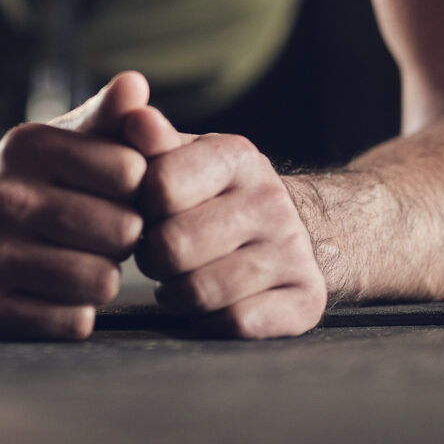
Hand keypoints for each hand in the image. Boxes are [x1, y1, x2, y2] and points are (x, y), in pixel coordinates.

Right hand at [0, 72, 150, 338]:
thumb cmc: (29, 190)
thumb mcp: (61, 143)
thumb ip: (106, 116)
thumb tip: (135, 84)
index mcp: (25, 145)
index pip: (130, 169)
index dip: (139, 189)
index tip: (122, 194)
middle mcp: (1, 195)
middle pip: (122, 229)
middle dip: (124, 238)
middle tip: (103, 237)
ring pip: (101, 280)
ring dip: (104, 279)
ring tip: (83, 266)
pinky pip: (72, 322)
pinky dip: (77, 315)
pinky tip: (57, 298)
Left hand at [122, 107, 326, 338]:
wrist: (288, 231)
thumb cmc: (211, 196)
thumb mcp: (181, 159)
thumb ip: (150, 142)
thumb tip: (136, 118)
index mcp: (236, 155)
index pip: (160, 184)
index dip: (140, 207)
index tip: (148, 211)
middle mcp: (271, 199)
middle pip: (173, 247)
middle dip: (152, 258)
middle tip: (158, 255)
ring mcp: (294, 249)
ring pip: (201, 292)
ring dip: (176, 295)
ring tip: (180, 279)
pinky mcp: (307, 298)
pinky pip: (236, 324)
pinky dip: (211, 322)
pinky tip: (212, 305)